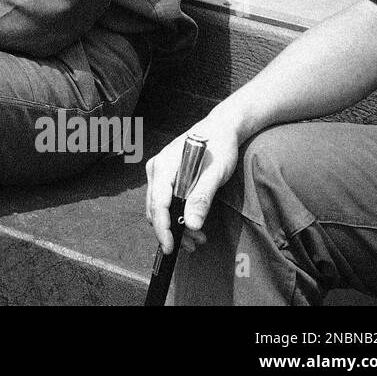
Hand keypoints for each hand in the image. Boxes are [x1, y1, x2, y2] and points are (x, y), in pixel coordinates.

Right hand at [144, 113, 242, 254]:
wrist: (221, 129)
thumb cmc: (219, 147)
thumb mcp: (215, 173)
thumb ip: (202, 198)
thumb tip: (191, 225)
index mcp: (164, 166)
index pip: (158, 202)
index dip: (163, 227)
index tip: (171, 246)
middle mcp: (156, 170)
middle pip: (155, 208)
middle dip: (171, 231)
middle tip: (193, 246)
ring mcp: (159, 174)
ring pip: (159, 209)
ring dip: (174, 227)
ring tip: (198, 239)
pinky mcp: (166, 178)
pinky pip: (165, 203)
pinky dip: (176, 217)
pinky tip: (192, 226)